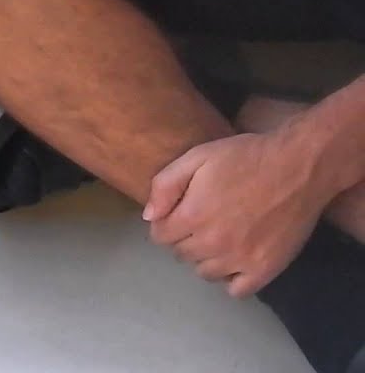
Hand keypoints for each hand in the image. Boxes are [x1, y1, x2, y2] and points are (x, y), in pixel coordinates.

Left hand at [143, 128, 336, 297]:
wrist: (299, 167)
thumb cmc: (245, 157)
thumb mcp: (197, 157)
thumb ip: (165, 186)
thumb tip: (149, 217)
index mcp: (192, 216)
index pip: (160, 237)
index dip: (166, 224)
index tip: (178, 214)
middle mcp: (213, 243)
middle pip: (181, 254)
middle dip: (185, 238)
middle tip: (202, 222)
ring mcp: (240, 259)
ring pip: (206, 273)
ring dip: (206, 258)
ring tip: (220, 238)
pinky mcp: (266, 269)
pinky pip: (237, 290)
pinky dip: (232, 279)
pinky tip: (236, 260)